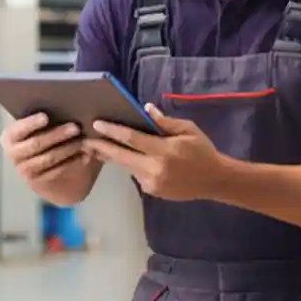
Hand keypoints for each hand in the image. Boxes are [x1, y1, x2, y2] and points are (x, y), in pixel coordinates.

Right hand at [0, 112, 90, 190]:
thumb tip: (64, 102)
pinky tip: (86, 155)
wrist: (49, 166)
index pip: (17, 129)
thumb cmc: (47, 136)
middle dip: (57, 135)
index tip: (46, 116)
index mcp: (10, 136)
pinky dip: (73, 162)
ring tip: (84, 141)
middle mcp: (13, 153)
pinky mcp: (38, 182)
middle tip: (76, 127)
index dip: (30, 123)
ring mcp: (24, 170)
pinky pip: (57, 171)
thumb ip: (47, 116)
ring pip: (49, 158)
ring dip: (68, 148)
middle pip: (36, 143)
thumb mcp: (43, 126)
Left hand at [82, 103, 227, 201]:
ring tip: (97, 146)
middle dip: (101, 147)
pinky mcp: (151, 191)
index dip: (113, 131)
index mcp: (164, 151)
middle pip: (121, 156)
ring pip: (126, 166)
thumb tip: (145, 109)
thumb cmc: (202, 151)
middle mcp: (154, 169)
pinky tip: (127, 157)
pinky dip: (131, 165)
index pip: (132, 139)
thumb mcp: (188, 130)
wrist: (215, 180)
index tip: (97, 124)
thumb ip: (164, 122)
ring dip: (112, 156)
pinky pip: (136, 174)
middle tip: (85, 139)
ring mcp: (151, 183)